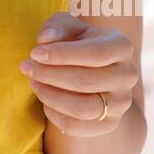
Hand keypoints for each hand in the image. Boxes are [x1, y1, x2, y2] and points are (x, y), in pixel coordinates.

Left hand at [18, 11, 137, 136]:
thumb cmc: (75, 41)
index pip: (96, 53)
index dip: (62, 54)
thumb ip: (56, 26)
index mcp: (121, 46)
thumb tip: (46, 39)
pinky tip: (44, 100)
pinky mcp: (109, 123)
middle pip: (86, 81)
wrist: (92, 69)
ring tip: (33, 82)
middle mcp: (127, 75)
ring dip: (50, 95)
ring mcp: (121, 103)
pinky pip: (76, 126)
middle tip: (26, 67)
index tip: (34, 53)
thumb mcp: (67, 26)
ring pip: (82, 107)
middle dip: (49, 74)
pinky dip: (54, 115)